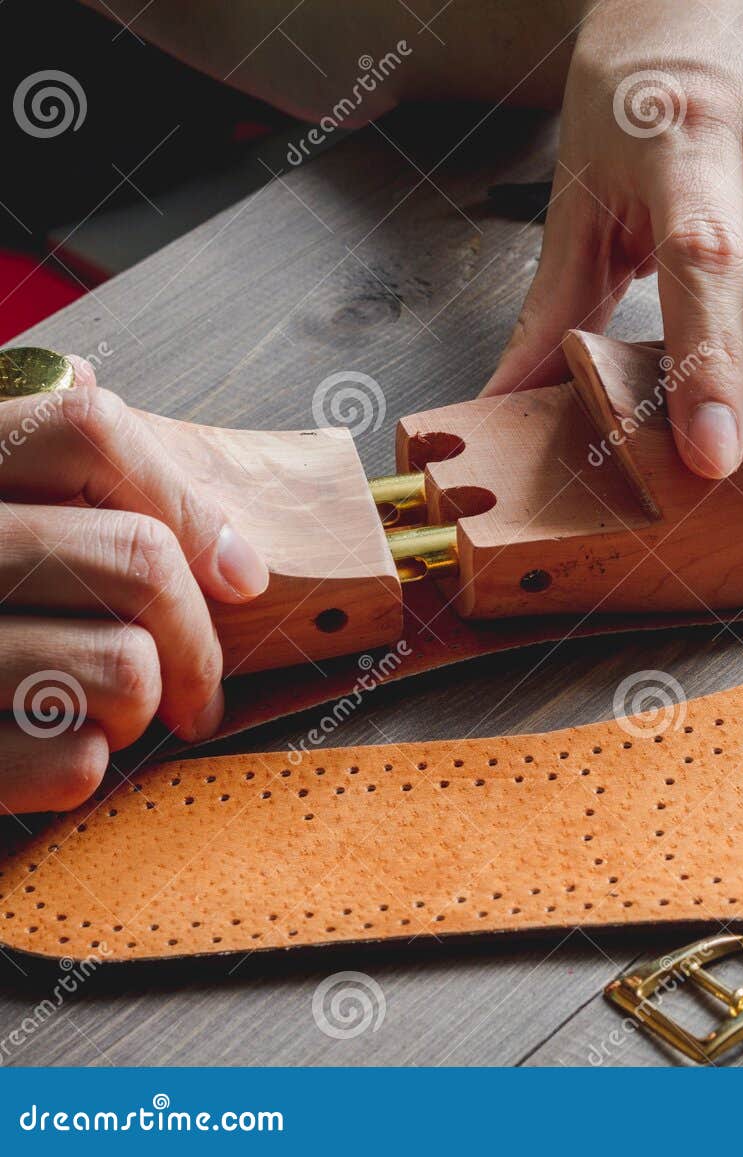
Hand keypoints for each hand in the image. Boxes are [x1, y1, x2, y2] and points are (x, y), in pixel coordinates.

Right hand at [0, 358, 268, 812]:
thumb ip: (10, 451)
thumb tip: (84, 378)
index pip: (90, 432)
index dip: (189, 504)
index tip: (237, 573)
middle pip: (138, 559)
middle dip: (195, 637)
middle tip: (197, 685)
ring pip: (124, 670)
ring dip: (142, 707)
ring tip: (105, 716)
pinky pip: (74, 763)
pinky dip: (80, 768)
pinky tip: (39, 752)